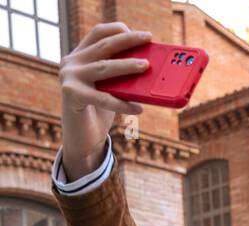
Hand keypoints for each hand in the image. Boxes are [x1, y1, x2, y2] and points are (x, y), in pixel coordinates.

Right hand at [60, 22, 152, 180]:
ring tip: (146, 67)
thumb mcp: (110, 89)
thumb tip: (149, 68)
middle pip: (103, 46)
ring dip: (127, 66)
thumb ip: (121, 77)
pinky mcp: (71, 95)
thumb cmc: (99, 113)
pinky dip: (122, 103)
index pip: (98, 33)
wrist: (82, 142)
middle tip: (147, 39)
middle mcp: (71, 62)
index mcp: (80, 56)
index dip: (118, 29)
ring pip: (103, 67)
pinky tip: (139, 108)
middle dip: (127, 41)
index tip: (139, 33)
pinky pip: (102, 98)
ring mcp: (68, 77)